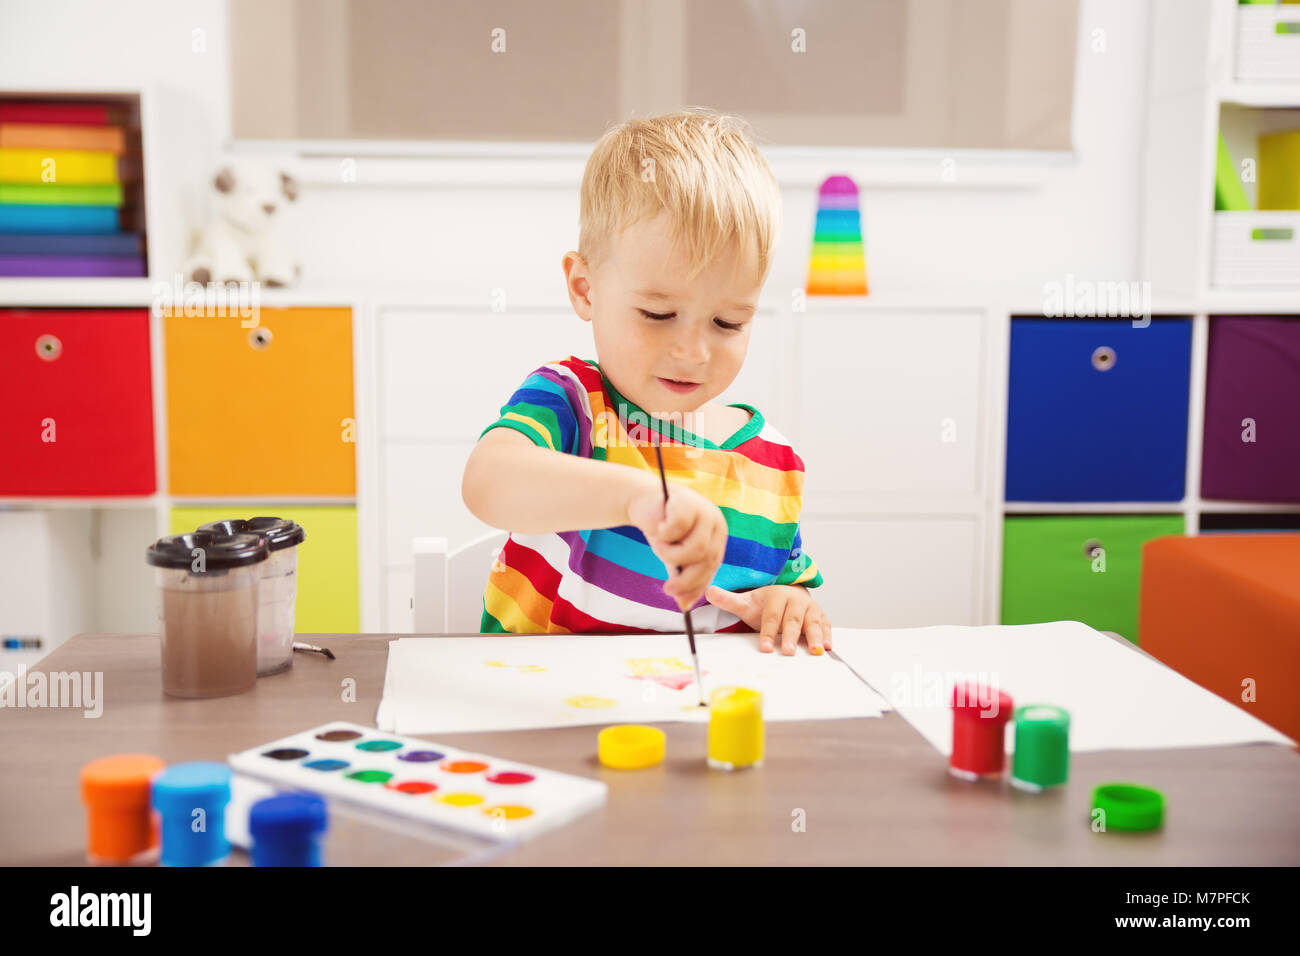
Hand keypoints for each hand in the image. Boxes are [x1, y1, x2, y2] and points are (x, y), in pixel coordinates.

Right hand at [626, 481, 727, 611]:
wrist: (644, 501)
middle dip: (686, 580)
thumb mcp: (674, 556)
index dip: (698, 586)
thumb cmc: (662, 530)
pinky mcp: (687, 502)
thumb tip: (684, 606)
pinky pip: (678, 528)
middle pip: (707, 560)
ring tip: (658, 547)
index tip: (681, 601)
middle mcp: (715, 523)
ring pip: (697, 548)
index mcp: (716, 537)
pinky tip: (659, 528)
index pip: (712, 566)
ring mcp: (704, 511)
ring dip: (672, 555)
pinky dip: (665, 534)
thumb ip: (681, 577)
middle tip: (667, 589)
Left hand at [705, 584, 832, 655]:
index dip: (768, 631)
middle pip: (793, 619)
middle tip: (787, 651)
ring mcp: (810, 608)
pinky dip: (827, 635)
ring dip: (815, 636)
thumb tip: (708, 590)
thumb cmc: (766, 603)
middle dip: (791, 636)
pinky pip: (826, 625)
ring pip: (813, 622)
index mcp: (777, 595)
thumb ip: (728, 599)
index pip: (772, 615)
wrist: (788, 593)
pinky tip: (827, 647)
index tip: (764, 647)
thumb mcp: (747, 602)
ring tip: (815, 650)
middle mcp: (796, 600)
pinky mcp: (821, 617)